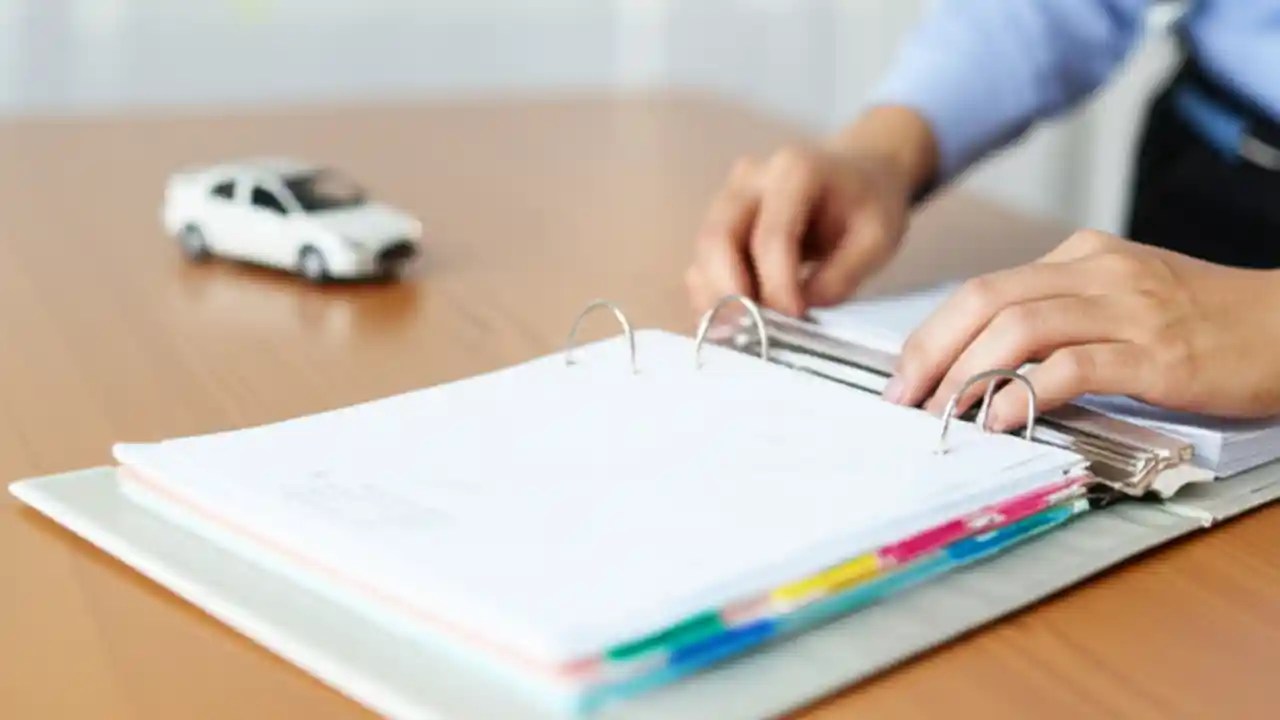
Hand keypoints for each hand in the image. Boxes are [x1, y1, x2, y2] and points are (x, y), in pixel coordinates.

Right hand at [685, 107, 937, 317]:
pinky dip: (711, 296)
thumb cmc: (869, 204)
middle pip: (718, 237)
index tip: (796, 317)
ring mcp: (728, 198)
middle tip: (754, 331)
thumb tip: (794, 311)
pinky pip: (702, 262)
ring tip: (744, 332)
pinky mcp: (719, 222)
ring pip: (703, 253)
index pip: (771, 236)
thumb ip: (841, 275)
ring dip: (716, 298)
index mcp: (794, 171)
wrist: (857, 174)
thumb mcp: (877, 238)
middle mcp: (749, 179)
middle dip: (730, 292)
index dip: (777, 284)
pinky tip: (734, 322)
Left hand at [885, 230, 1279, 428]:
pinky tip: (1002, 420)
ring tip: (943, 413)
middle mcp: (1097, 273)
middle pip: (985, 301)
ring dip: (968, 375)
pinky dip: (1027, 392)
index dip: (931, 335)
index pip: (981, 289)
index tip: (904, 377)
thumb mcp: (1123, 297)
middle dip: (932, 354)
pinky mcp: (1157, 354)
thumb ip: (1060, 316)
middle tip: (905, 400)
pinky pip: (1073, 366)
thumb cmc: (1205, 319)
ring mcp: (1128, 310)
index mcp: (1080, 257)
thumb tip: (986, 363)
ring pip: (1019, 329)